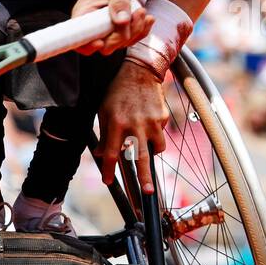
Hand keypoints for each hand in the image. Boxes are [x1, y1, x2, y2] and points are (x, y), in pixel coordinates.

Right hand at [71, 0, 152, 55]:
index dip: (88, 46)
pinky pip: (133, 39)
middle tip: (137, 13)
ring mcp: (107, 31)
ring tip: (142, 11)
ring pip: (121, 44)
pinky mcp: (120, 31)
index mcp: (83, 15)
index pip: (79, 40)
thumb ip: (119, 1)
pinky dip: (142, 30)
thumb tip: (122, 21)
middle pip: (105, 46)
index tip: (100, 42)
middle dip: (123, 36)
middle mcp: (93, 27)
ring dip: (136, 30)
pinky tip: (148, 18)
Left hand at [94, 59, 169, 192]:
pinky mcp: (162, 117)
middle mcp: (135, 124)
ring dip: (152, 153)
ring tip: (148, 149)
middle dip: (144, 177)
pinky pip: (159, 134)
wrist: (140, 71)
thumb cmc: (118, 91)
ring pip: (156, 148)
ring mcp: (151, 121)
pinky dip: (154, 134)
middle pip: (140, 157)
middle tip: (147, 193)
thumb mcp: (105, 111)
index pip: (113, 153)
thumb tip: (103, 155)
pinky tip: (148, 122)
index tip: (108, 181)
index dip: (109, 170)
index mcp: (117, 123)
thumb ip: (105, 135)